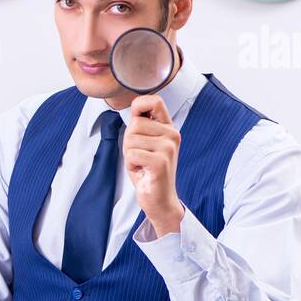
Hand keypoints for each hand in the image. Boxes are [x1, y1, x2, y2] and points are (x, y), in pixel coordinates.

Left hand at [123, 94, 184, 236]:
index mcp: (169, 128)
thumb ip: (141, 126)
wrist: (159, 200)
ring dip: (129, 155)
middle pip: (134, 124)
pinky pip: (132, 154)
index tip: (136, 120)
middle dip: (128, 142)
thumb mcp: (144, 144)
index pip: (154, 100)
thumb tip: (134, 109)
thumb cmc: (148, 171)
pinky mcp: (161, 162)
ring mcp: (168, 148)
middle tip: (139, 157)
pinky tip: (142, 171)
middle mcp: (172, 135)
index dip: (138, 106)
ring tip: (142, 165)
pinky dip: (131, 164)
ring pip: (130, 140)